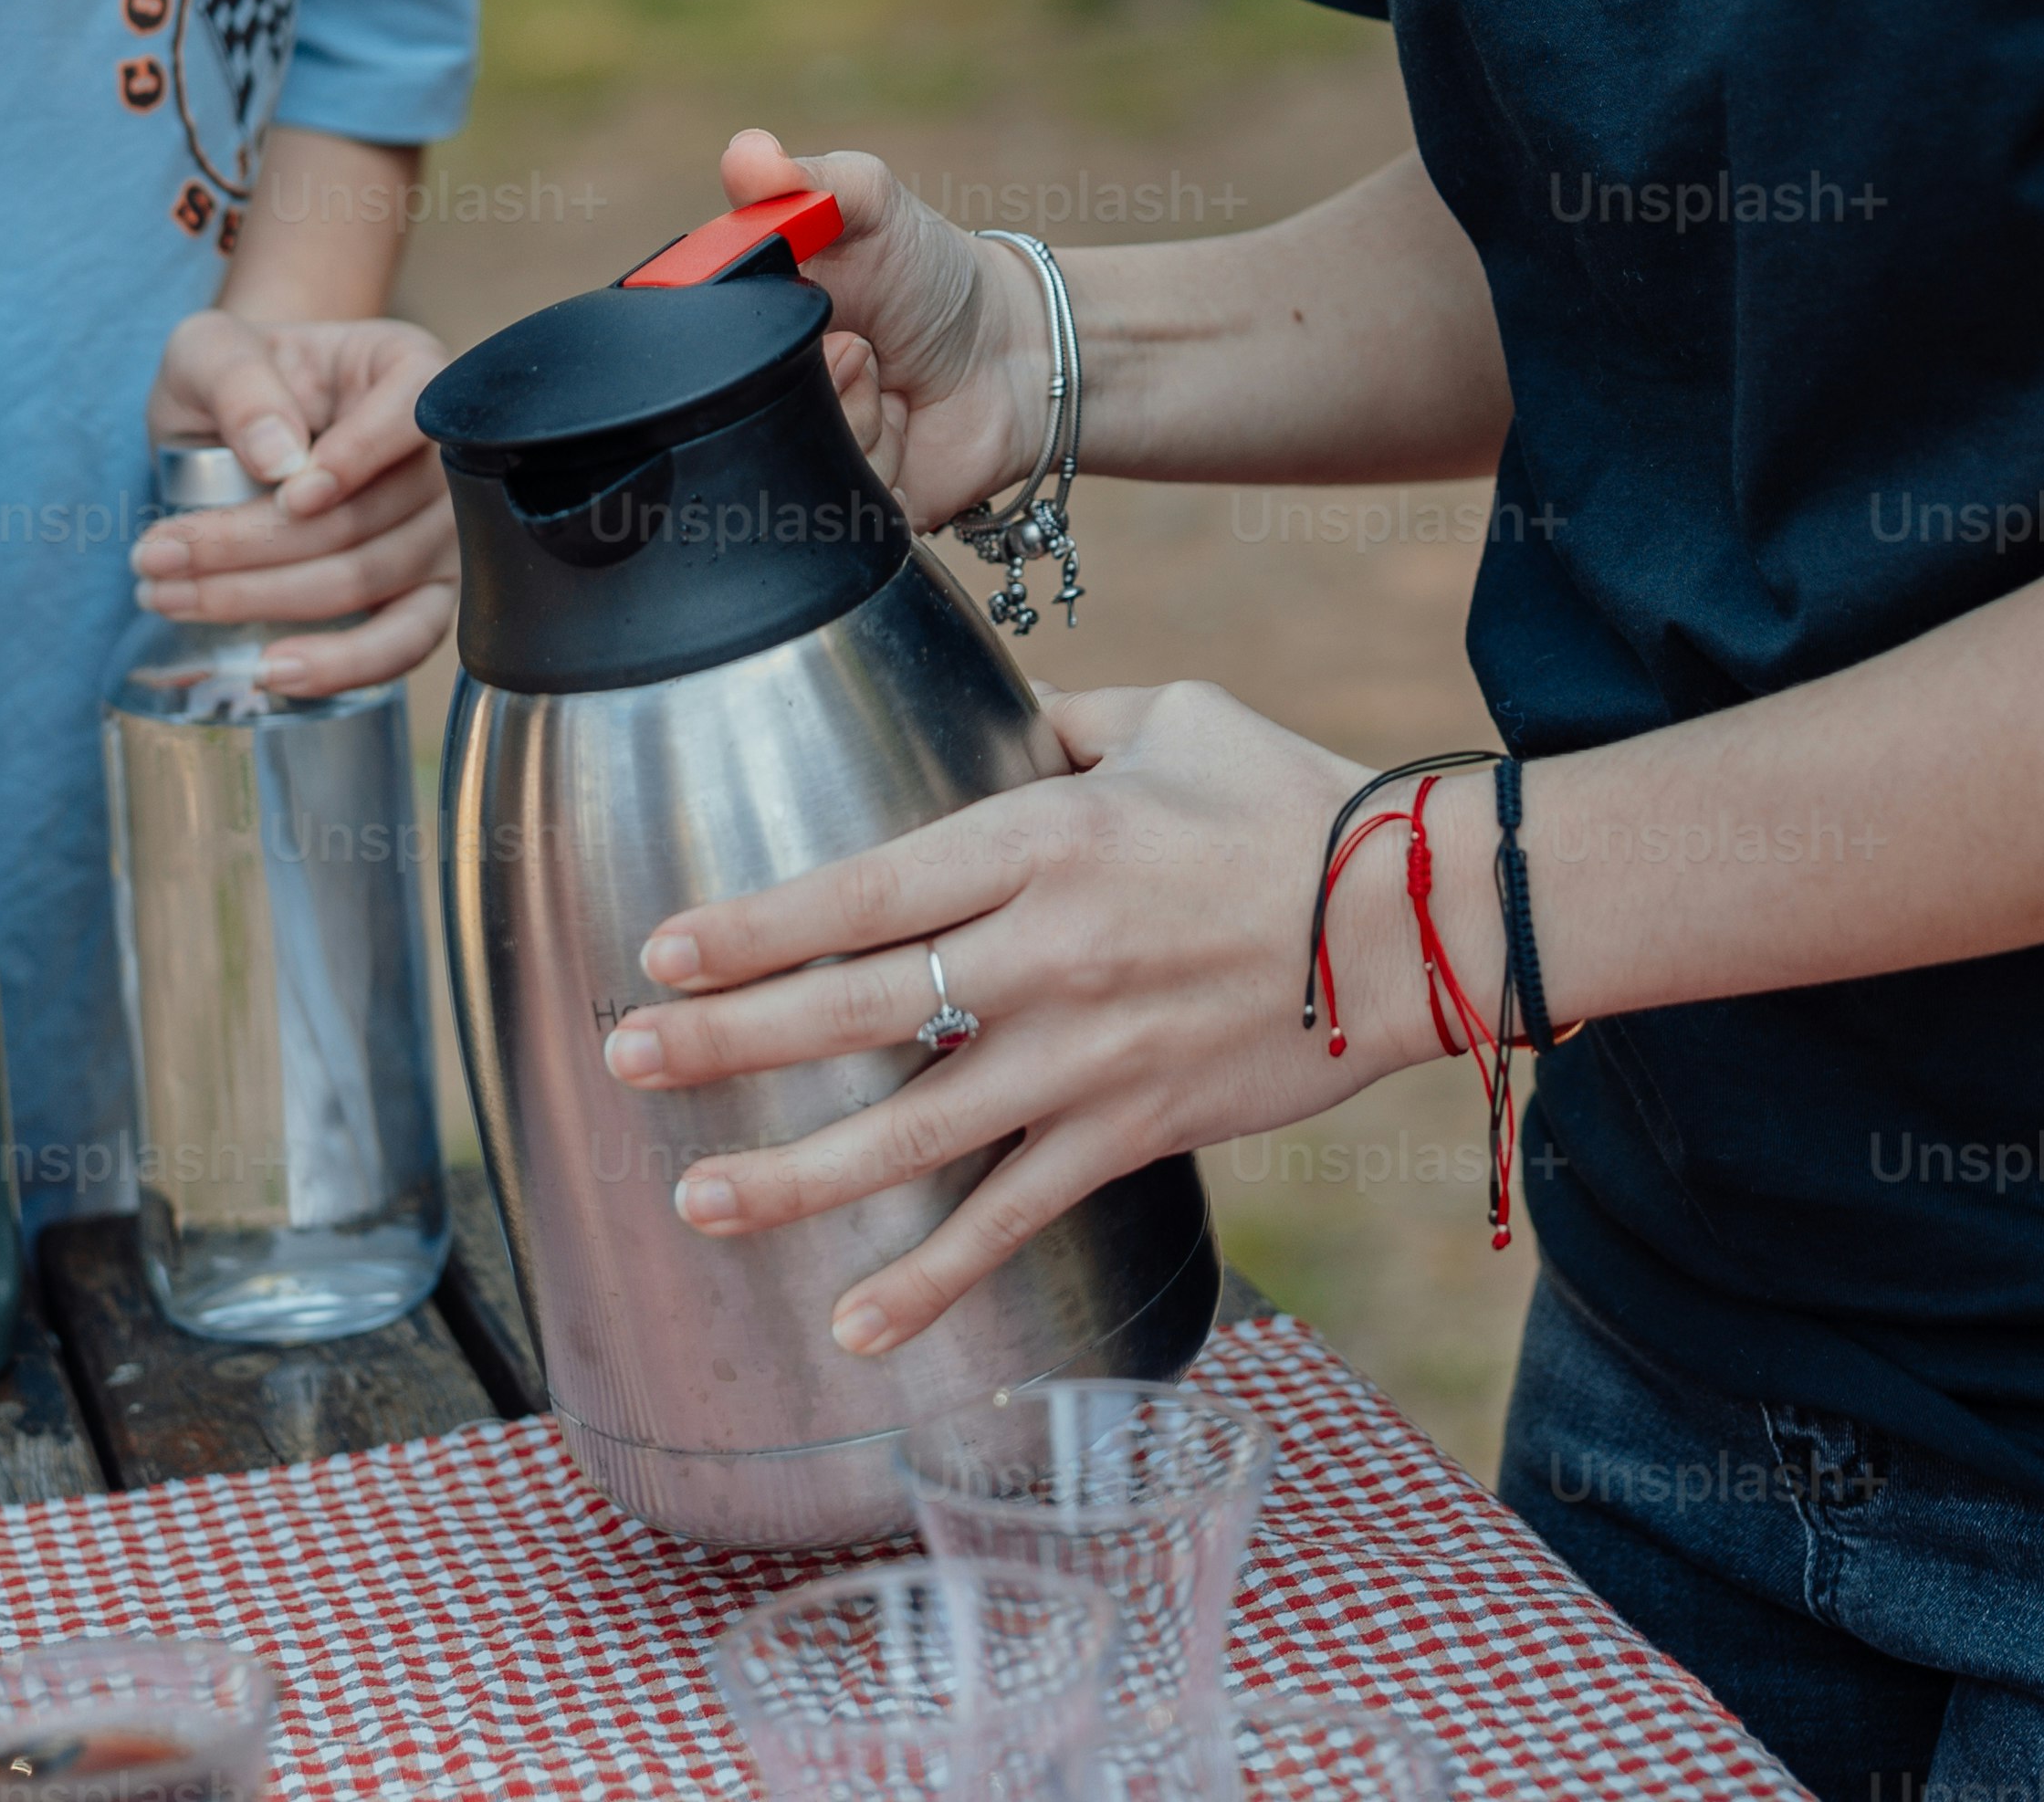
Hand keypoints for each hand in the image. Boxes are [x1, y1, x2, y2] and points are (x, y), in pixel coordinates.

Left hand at [140, 308, 455, 696]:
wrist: (238, 425)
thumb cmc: (236, 379)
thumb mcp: (211, 348)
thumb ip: (238, 380)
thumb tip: (278, 459)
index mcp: (408, 371)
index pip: (410, 415)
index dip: (355, 460)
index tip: (287, 496)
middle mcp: (443, 455)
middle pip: (370, 514)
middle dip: (253, 546)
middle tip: (157, 555)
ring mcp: (440, 530)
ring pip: (370, 580)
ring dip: (264, 599)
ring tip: (171, 598)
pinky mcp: (422, 594)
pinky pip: (404, 642)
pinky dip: (342, 664)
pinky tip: (272, 670)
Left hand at [600, 680, 1467, 1361]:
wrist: (1421, 918)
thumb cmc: (1294, 800)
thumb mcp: (1169, 715)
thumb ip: (1058, 720)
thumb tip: (990, 714)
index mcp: (1043, 838)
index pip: (868, 891)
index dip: (758, 928)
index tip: (663, 950)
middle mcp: (1047, 953)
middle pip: (858, 1006)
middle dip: (728, 1040)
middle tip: (623, 1059)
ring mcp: (1087, 1057)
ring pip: (915, 1128)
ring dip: (796, 1175)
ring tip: (695, 1201)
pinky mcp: (1131, 1132)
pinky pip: (1015, 1217)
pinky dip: (936, 1280)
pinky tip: (857, 1330)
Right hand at [715, 128, 1041, 530]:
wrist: (1015, 355)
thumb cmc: (931, 276)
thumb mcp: (870, 206)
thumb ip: (808, 181)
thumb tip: (745, 151)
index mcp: (743, 331)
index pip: (683, 351)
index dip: (726, 338)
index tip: (789, 304)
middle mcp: (759, 400)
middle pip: (733, 413)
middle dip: (809, 373)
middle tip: (857, 342)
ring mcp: (799, 458)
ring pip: (786, 461)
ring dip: (852, 416)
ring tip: (887, 381)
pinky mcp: (843, 511)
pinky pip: (833, 506)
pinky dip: (876, 466)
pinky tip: (904, 429)